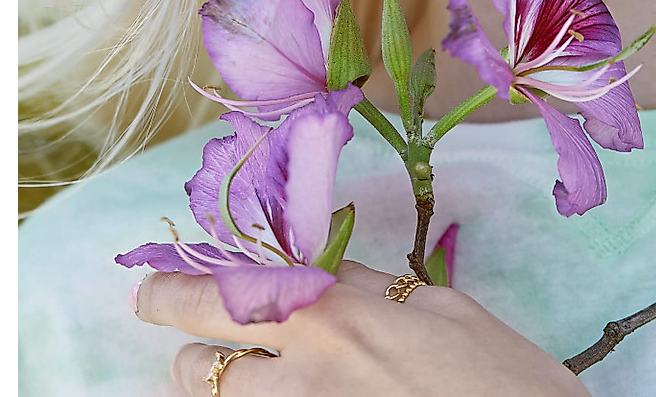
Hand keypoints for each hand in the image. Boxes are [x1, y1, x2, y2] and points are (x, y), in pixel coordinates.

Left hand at [134, 260, 590, 395]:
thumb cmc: (500, 379)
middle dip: (176, 337)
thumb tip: (323, 271)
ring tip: (232, 370)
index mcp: (340, 314)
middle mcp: (304, 371)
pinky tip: (269, 394)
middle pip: (196, 356)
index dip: (179, 289)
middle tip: (167, 325)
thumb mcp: (442, 308)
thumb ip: (372, 287)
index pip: (232, 288)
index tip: (155, 286)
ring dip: (211, 386)